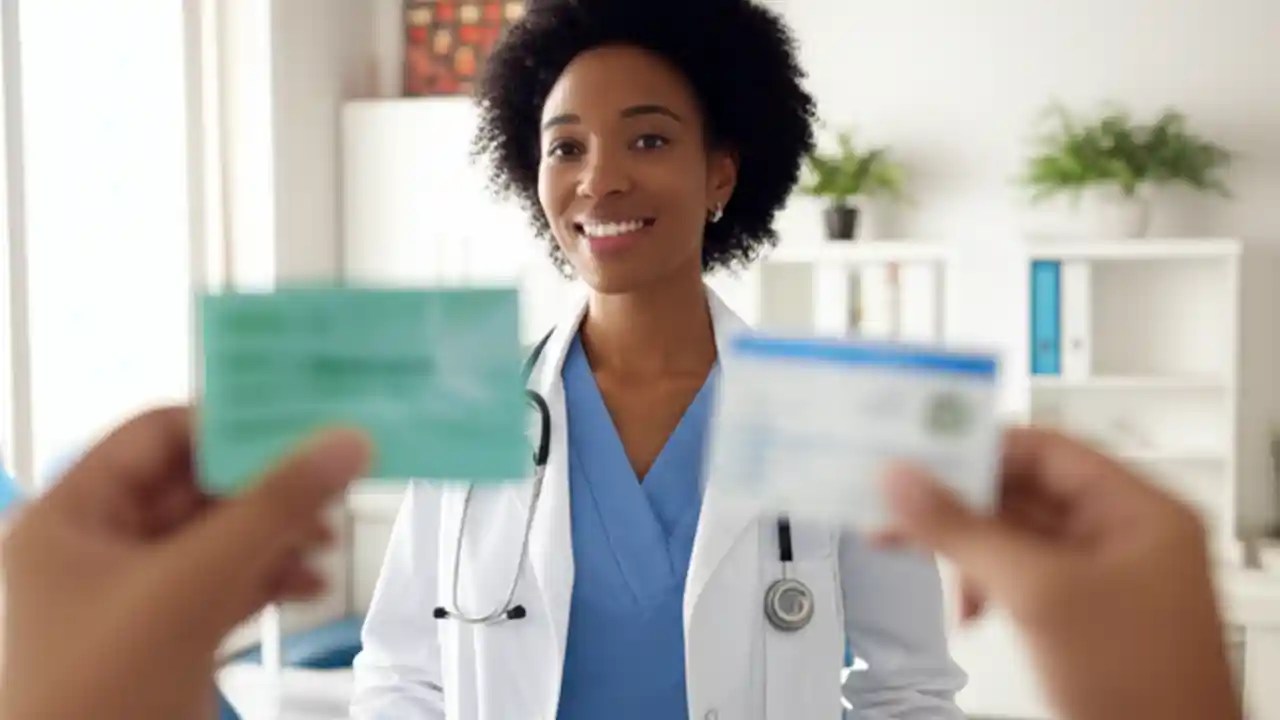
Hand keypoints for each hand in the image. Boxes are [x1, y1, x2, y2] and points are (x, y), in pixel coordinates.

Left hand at [0, 407, 371, 719]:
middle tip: (328, 478)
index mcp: (70, 518)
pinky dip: (269, 579)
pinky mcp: (165, 636)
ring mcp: (132, 597)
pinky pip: (223, 585)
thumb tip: (341, 445)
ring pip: (217, 539)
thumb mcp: (193, 586)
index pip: (155, 436)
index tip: (297, 423)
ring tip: (326, 536)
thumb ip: (273, 509)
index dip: (227, 425)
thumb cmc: (98, 699)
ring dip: (277, 535)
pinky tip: (307, 583)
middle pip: (196, 488)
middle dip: (267, 487)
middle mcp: (96, 550)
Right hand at [877, 426, 1241, 719]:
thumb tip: (905, 481)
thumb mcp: (1038, 593)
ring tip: (909, 548)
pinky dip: (980, 584)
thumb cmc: (1144, 690)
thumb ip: (963, 531)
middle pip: (1021, 493)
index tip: (918, 449)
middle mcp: (1122, 537)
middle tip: (897, 500)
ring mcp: (1101, 578)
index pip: (1045, 450)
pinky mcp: (1078, 614)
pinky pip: (1016, 576)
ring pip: (1011, 537)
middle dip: (957, 503)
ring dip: (962, 549)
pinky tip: (962, 606)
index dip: (978, 446)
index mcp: (1138, 511)